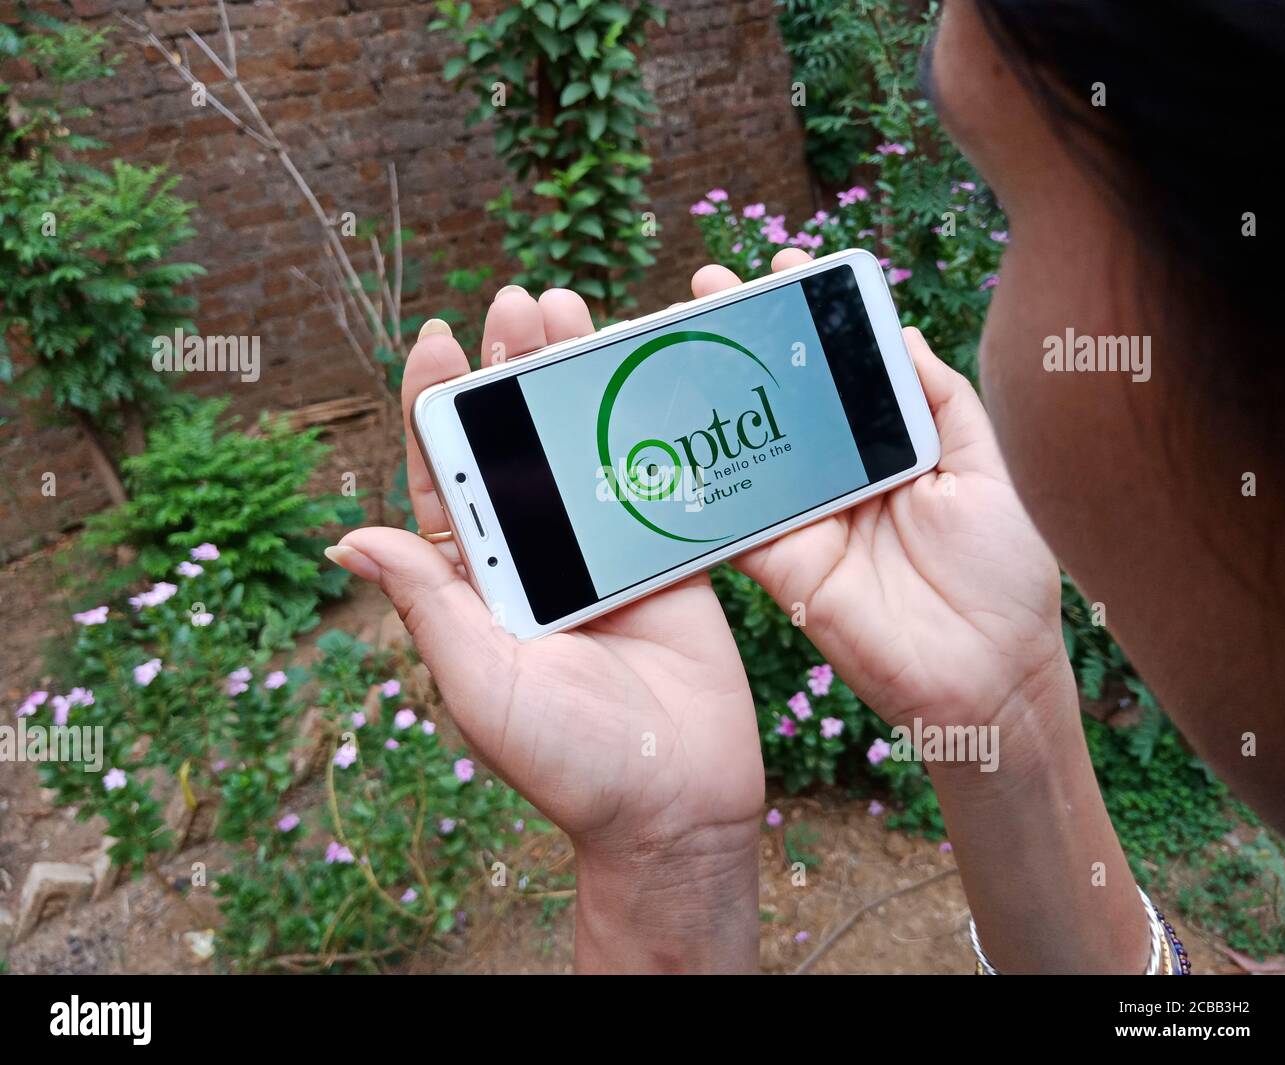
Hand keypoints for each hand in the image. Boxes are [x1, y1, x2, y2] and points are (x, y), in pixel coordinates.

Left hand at [327, 285, 763, 971]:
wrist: (676, 806)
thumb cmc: (570, 763)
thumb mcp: (481, 683)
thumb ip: (429, 604)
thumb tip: (347, 536)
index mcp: (476, 587)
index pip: (443, 483)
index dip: (435, 409)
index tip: (435, 339)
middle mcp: (532, 561)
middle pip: (512, 447)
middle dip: (507, 371)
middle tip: (514, 301)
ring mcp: (599, 557)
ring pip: (578, 449)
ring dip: (570, 378)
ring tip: (568, 307)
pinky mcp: (665, 562)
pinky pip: (649, 480)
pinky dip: (645, 423)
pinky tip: (642, 371)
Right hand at [694, 251, 1072, 751]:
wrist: (990, 677)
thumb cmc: (1007, 574)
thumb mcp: (990, 468)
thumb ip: (940, 401)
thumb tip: (899, 330)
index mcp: (890, 446)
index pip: (841, 370)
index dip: (812, 319)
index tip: (786, 266)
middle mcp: (842, 475)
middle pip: (782, 398)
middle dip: (741, 340)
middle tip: (704, 288)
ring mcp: (807, 518)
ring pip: (747, 445)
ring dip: (704, 394)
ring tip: (667, 336)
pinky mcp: (782, 565)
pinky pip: (733, 515)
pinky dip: (697, 476)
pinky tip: (663, 425)